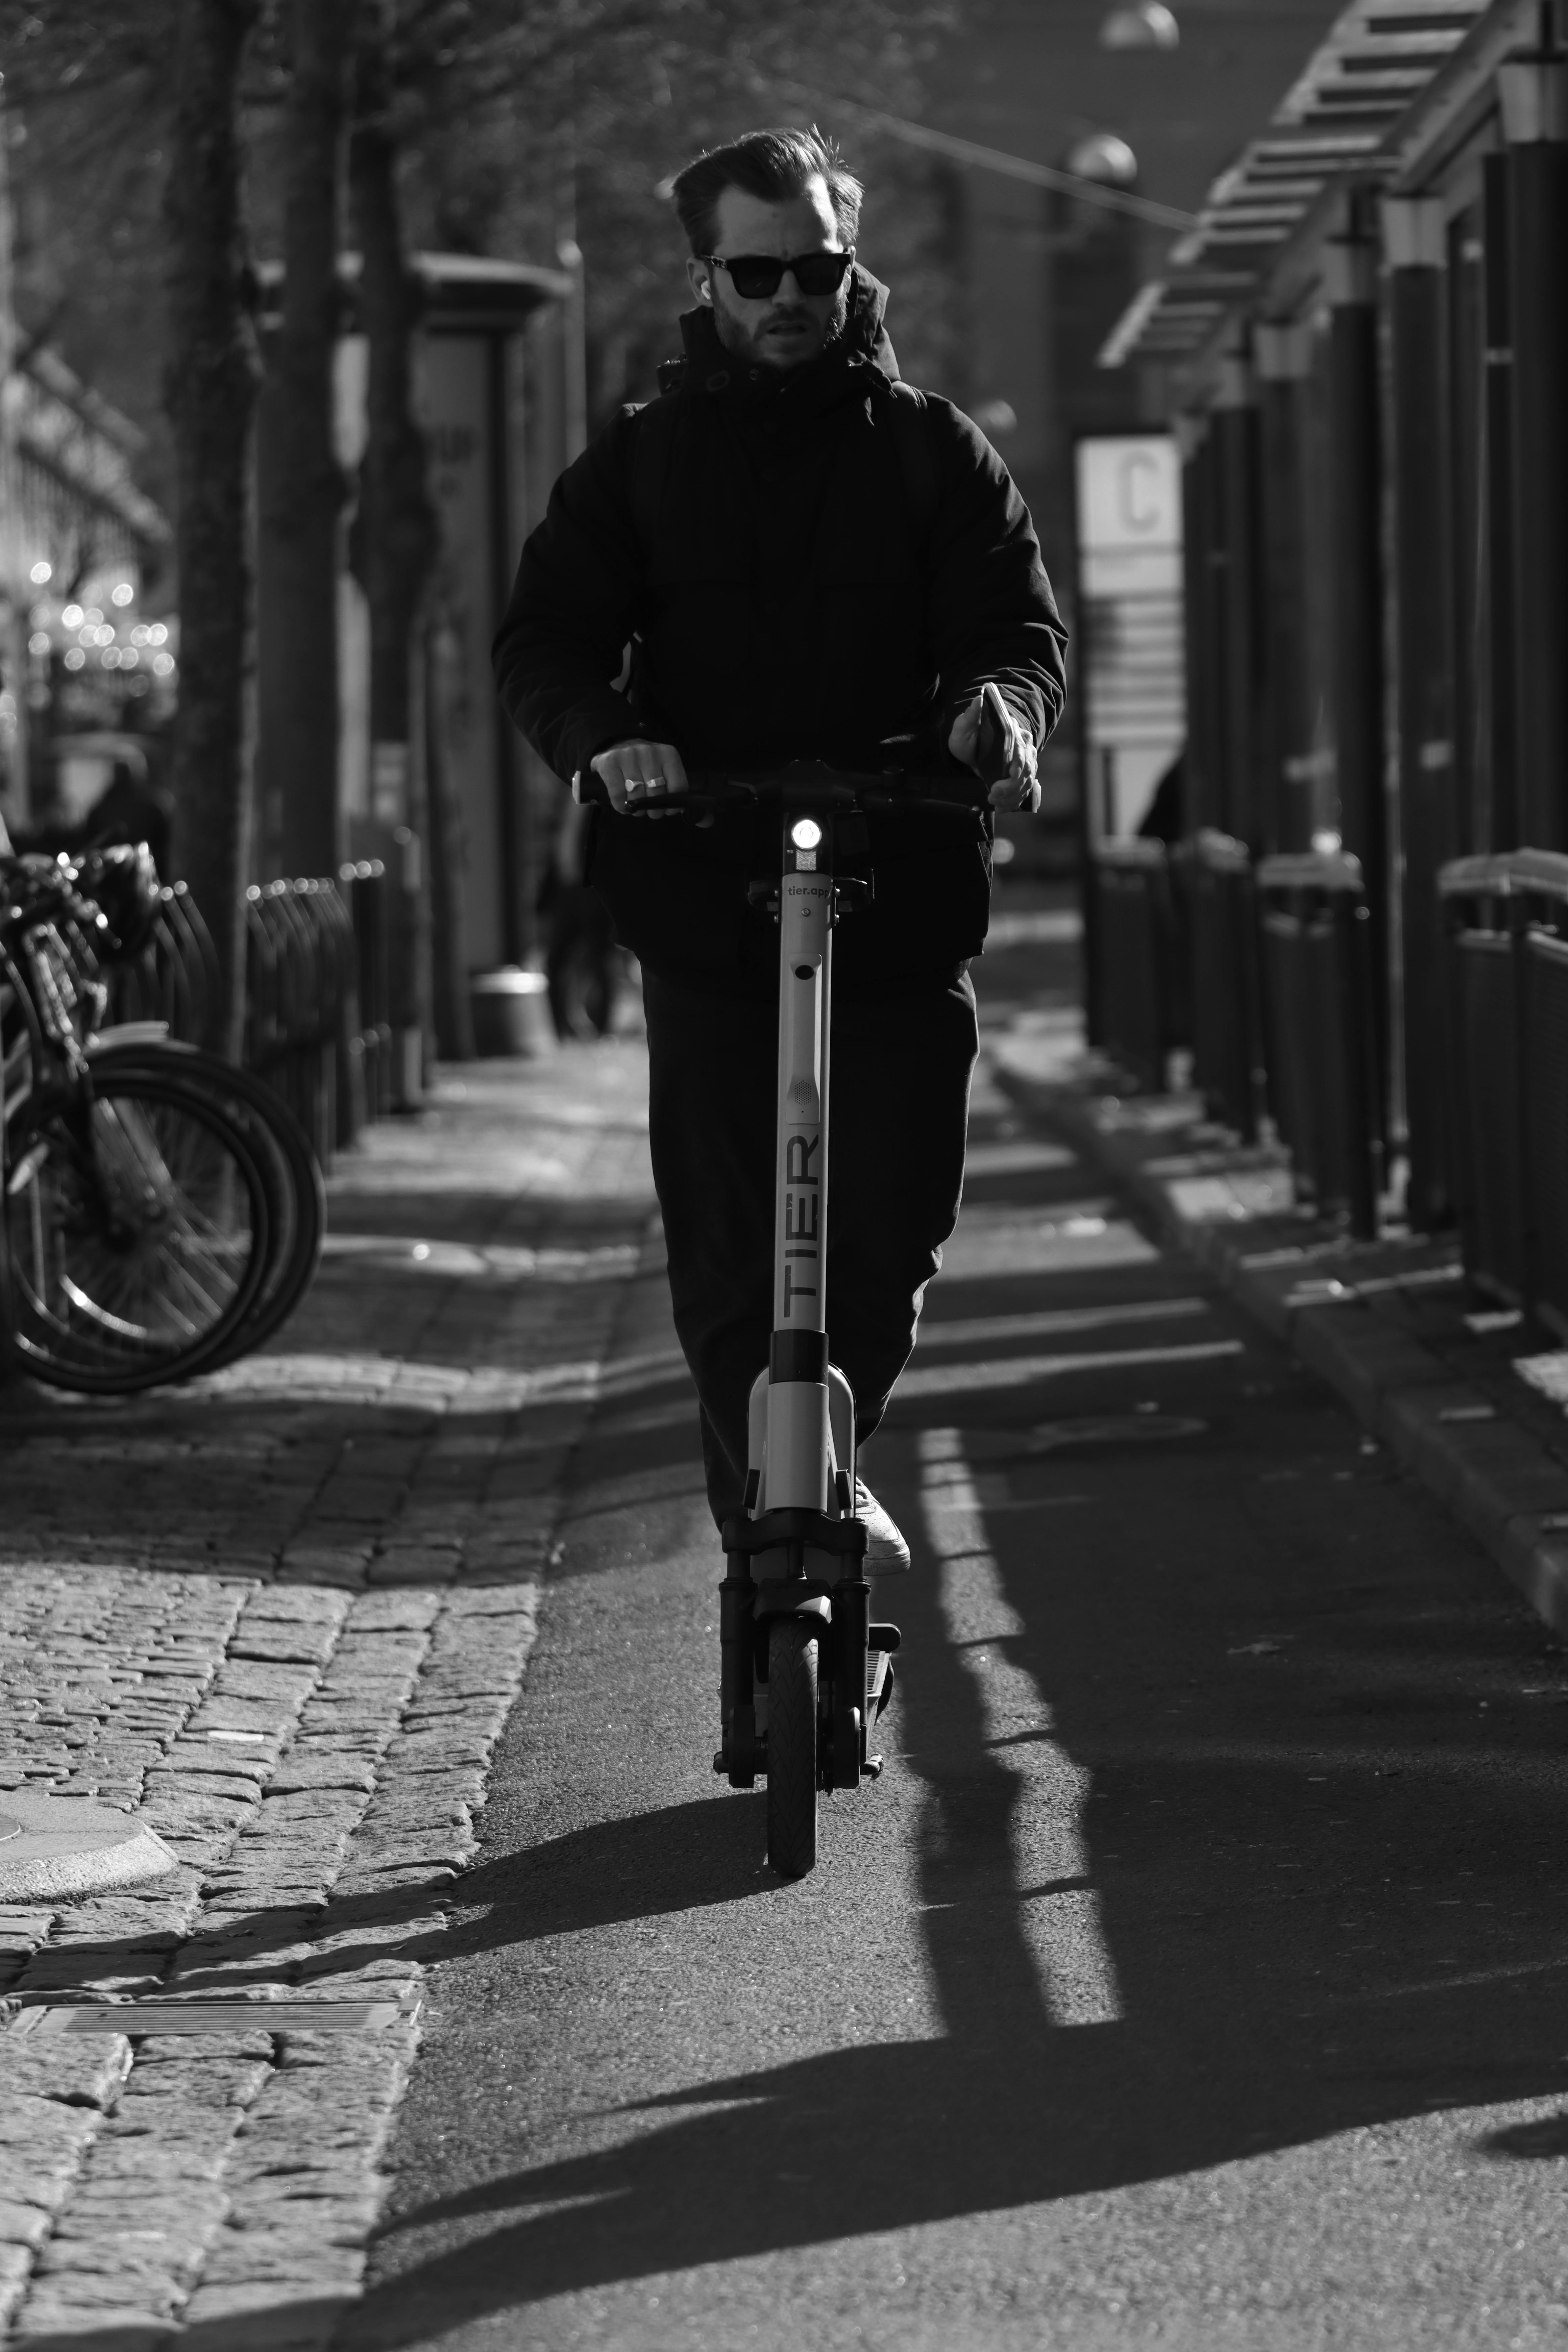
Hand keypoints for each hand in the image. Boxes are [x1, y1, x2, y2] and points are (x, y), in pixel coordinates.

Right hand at [589, 738, 689, 819]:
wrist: (617, 745)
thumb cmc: (642, 763)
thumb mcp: (662, 768)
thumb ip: (671, 784)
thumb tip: (675, 808)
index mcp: (667, 754)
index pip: (678, 786)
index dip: (672, 804)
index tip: (667, 810)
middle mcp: (649, 753)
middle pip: (656, 794)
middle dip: (653, 809)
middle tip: (649, 811)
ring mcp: (628, 756)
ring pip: (637, 796)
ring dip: (636, 809)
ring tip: (635, 806)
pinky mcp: (610, 763)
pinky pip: (618, 795)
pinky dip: (620, 806)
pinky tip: (622, 804)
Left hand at [949, 681, 1040, 812]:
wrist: (975, 744)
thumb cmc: (969, 734)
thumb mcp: (965, 725)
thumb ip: (971, 715)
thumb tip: (978, 699)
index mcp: (1013, 733)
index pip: (1022, 749)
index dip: (1019, 764)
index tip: (1010, 775)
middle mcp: (1024, 748)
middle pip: (1027, 770)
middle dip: (1012, 786)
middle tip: (993, 795)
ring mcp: (1025, 763)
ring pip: (1026, 783)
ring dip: (1012, 797)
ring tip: (995, 804)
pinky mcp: (1022, 777)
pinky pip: (1023, 791)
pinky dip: (1014, 802)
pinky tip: (1002, 809)